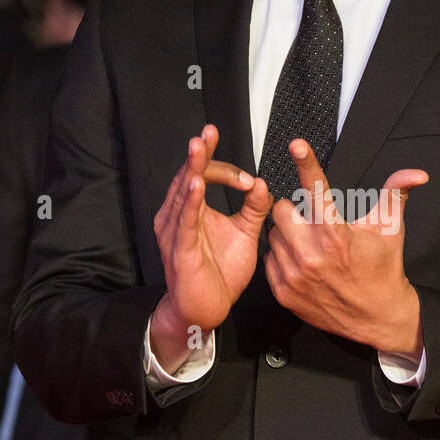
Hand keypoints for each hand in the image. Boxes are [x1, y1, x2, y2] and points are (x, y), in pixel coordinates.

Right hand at [151, 125, 269, 370]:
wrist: (206, 308)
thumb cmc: (219, 273)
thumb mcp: (244, 233)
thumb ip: (254, 209)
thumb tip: (263, 184)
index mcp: (192, 209)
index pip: (204, 175)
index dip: (225, 169)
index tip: (248, 178)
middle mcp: (178, 215)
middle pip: (189, 175)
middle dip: (200, 153)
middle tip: (209, 131)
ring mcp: (176, 231)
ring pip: (183, 193)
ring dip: (192, 168)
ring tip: (199, 147)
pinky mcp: (179, 249)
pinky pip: (184, 222)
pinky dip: (190, 202)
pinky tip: (196, 185)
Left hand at [263, 138, 427, 356]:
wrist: (378, 317)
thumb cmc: (383, 270)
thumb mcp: (389, 229)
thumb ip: (396, 194)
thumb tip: (417, 174)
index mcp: (337, 234)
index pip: (316, 189)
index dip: (307, 162)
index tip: (297, 144)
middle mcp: (312, 254)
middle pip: (281, 210)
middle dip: (294, 211)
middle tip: (312, 222)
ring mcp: (295, 275)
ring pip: (272, 235)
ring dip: (287, 235)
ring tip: (310, 245)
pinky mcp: (284, 292)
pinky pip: (269, 260)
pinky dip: (281, 257)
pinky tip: (302, 263)